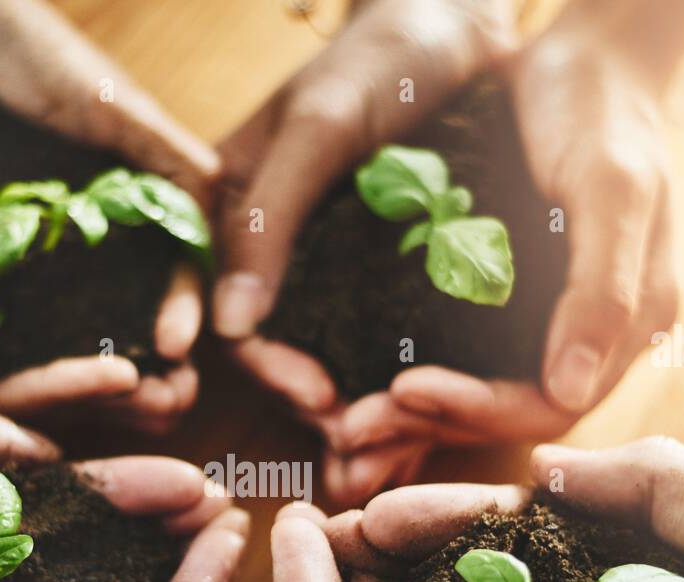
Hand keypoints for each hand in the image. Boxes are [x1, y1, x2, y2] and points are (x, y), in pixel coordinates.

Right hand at [211, 0, 515, 503]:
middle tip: (362, 434)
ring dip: (352, 403)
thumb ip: (265, 220)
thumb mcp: (318, 130)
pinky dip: (392, 374)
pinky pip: (374, 335)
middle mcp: (272, 250)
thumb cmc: (377, 60)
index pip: (225, 316)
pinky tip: (424, 409)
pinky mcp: (378, 271)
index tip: (312, 395)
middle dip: (308, 398)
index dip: (260, 365)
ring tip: (392, 438)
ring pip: (323, 352)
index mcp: (231, 217)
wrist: (458, 23)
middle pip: (274, 350)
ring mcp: (326, 264)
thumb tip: (225, 328)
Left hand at [383, 17, 678, 440]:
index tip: (403, 390)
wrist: (580, 59)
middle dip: (426, 423)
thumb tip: (569, 391)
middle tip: (347, 426)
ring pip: (472, 401)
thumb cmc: (602, 112)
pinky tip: (355, 395)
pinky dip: (410, 386)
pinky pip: (454, 362)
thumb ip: (603, 290)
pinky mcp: (499, 308)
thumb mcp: (613, 189)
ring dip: (408, 419)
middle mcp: (584, 342)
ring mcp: (540, 327)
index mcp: (625, 328)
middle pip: (501, 416)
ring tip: (341, 425)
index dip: (477, 410)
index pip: (547, 406)